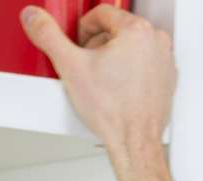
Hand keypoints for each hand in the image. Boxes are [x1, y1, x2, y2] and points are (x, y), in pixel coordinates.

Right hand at [20, 5, 176, 180]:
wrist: (134, 145)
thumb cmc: (113, 113)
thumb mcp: (71, 68)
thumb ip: (48, 36)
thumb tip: (34, 18)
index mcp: (136, 30)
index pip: (102, 13)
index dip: (83, 29)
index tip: (78, 45)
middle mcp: (155, 42)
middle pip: (118, 29)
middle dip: (98, 45)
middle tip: (88, 67)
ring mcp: (165, 62)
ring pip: (132, 47)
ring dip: (114, 58)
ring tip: (103, 82)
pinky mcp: (167, 81)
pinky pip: (144, 66)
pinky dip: (131, 73)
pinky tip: (118, 91)